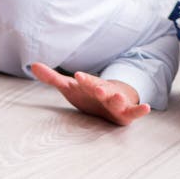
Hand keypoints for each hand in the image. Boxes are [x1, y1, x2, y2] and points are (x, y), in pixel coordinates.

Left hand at [31, 62, 150, 125]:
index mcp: (91, 86)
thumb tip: (32, 64)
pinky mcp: (126, 114)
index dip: (83, 80)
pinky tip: (147, 107)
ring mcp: (116, 102)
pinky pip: (135, 112)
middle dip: (99, 88)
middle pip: (102, 90)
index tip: (77, 76)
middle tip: (97, 88)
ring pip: (117, 100)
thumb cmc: (88, 94)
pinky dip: (140, 110)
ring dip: (117, 98)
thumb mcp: (70, 87)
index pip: (86, 82)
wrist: (111, 99)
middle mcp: (105, 92)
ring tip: (117, 96)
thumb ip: (52, 78)